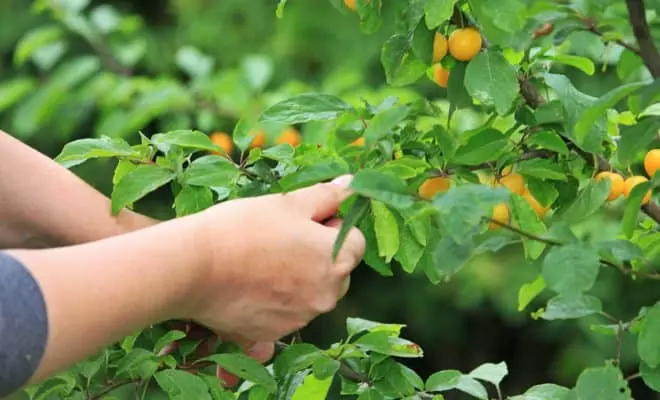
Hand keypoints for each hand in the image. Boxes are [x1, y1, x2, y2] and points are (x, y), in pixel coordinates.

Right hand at [178, 175, 364, 358]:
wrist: (192, 267)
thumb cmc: (244, 227)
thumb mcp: (289, 202)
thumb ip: (327, 196)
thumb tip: (353, 186)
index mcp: (337, 261)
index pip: (354, 241)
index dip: (331, 226)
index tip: (302, 220)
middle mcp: (326, 297)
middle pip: (335, 271)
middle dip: (317, 255)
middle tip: (279, 239)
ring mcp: (300, 319)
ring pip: (310, 293)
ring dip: (296, 278)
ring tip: (258, 260)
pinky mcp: (271, 334)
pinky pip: (284, 313)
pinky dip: (274, 301)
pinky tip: (247, 283)